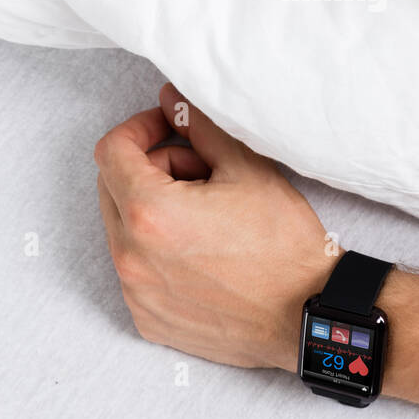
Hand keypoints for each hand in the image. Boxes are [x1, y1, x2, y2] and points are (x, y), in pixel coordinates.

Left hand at [94, 83, 340, 369]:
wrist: (307, 313)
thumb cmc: (282, 244)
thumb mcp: (246, 168)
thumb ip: (200, 125)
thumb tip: (172, 99)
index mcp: (150, 212)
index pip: (112, 151)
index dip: (139, 128)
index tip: (167, 127)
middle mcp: (130, 256)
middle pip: (112, 187)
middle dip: (150, 168)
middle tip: (201, 172)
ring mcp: (136, 293)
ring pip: (123, 229)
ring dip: (154, 211)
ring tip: (206, 216)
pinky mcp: (148, 318)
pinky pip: (136, 269)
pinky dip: (158, 251)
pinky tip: (202, 253)